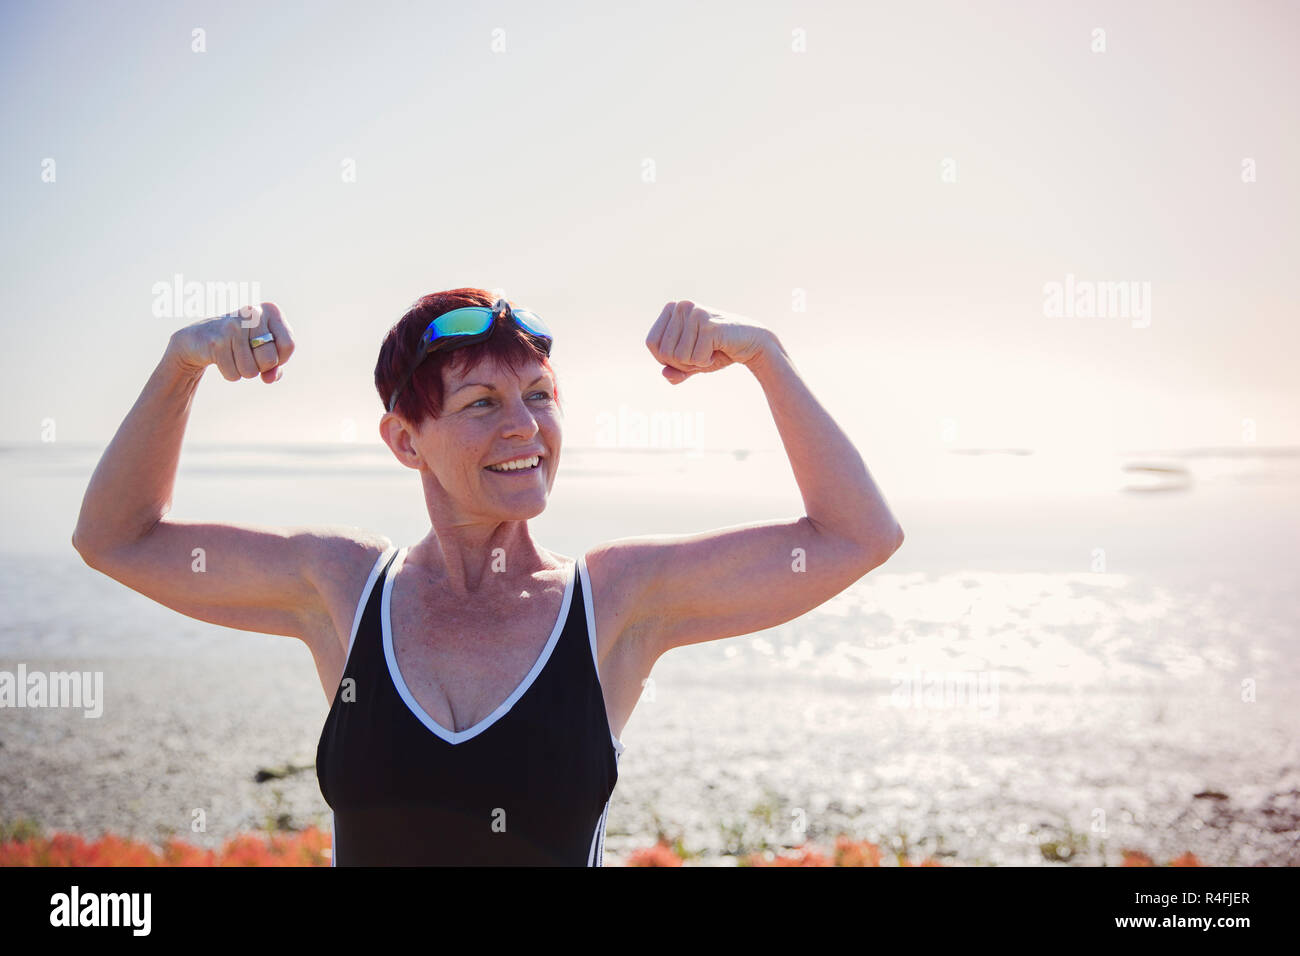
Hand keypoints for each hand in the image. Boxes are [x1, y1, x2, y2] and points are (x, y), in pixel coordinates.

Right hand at [166, 302, 294, 383]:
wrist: (198, 340)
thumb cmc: (239, 344)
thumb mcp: (262, 350)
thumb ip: (275, 366)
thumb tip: (271, 378)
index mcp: (270, 310)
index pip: (288, 345)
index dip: (280, 358)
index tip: (266, 353)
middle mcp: (253, 313)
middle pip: (270, 360)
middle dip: (260, 367)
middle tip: (247, 355)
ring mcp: (234, 326)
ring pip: (251, 371)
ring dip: (243, 371)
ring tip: (233, 355)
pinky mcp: (217, 341)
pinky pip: (233, 374)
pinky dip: (229, 374)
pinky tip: (221, 359)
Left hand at [645, 301, 769, 383]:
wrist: (752, 343)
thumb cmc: (718, 350)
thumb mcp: (692, 362)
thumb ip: (676, 370)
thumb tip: (665, 375)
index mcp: (673, 309)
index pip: (652, 343)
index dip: (665, 358)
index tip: (686, 354)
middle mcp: (682, 306)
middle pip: (664, 352)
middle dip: (682, 363)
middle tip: (701, 353)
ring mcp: (696, 314)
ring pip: (679, 357)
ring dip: (696, 363)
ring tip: (710, 350)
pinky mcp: (710, 326)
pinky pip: (696, 358)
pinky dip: (707, 362)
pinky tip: (718, 351)